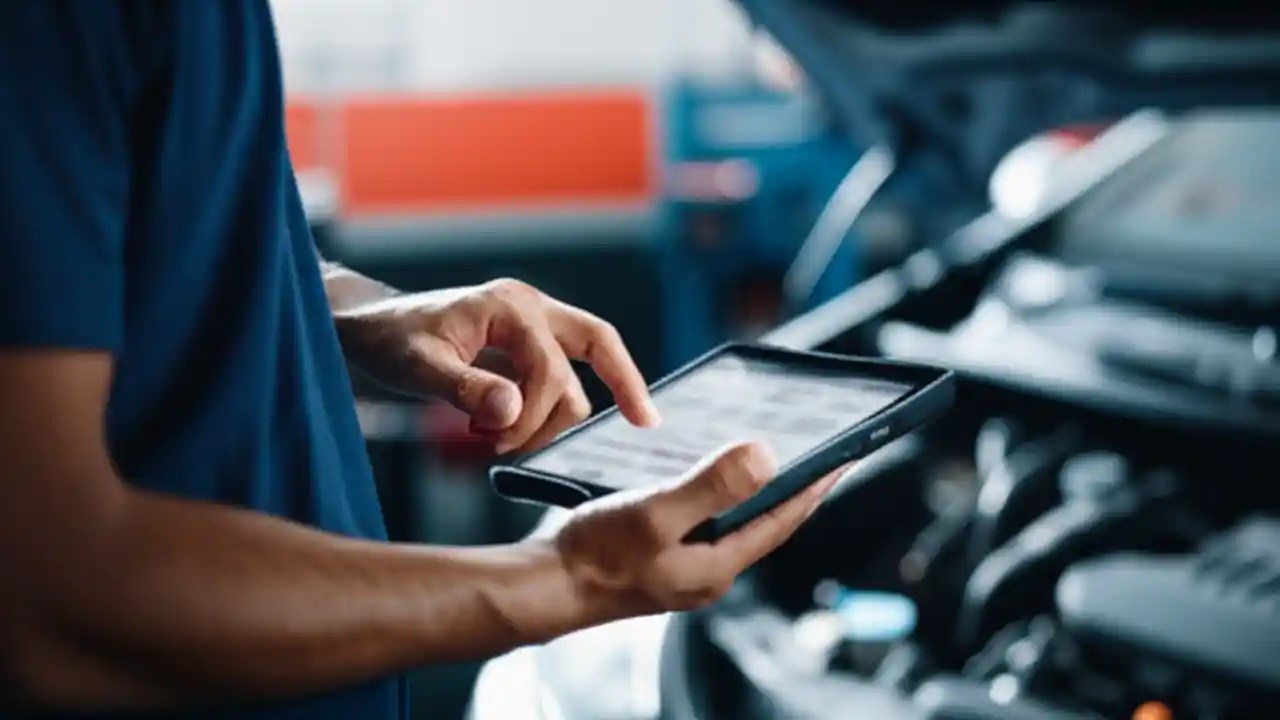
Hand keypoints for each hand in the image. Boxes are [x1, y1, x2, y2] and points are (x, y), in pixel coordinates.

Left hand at [337, 279, 660, 453]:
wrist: (371, 330)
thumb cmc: (389, 340)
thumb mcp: (418, 366)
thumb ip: (465, 389)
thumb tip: (511, 413)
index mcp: (509, 306)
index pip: (550, 368)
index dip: (534, 416)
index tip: (494, 443)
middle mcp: (530, 308)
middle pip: (599, 343)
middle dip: (617, 387)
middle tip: (630, 427)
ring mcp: (531, 325)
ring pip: (577, 372)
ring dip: (552, 416)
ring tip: (500, 440)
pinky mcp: (525, 347)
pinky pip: (563, 375)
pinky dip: (552, 409)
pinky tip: (525, 433)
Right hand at [553, 442, 846, 614]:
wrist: (547, 586)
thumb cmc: (596, 554)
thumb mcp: (657, 512)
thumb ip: (712, 486)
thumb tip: (767, 457)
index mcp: (718, 566)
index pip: (782, 520)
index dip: (815, 485)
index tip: (846, 455)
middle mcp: (708, 572)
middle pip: (764, 523)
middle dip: (791, 488)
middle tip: (818, 450)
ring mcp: (684, 568)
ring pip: (734, 522)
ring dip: (754, 490)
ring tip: (771, 455)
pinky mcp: (661, 558)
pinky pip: (705, 522)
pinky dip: (717, 495)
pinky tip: (706, 474)